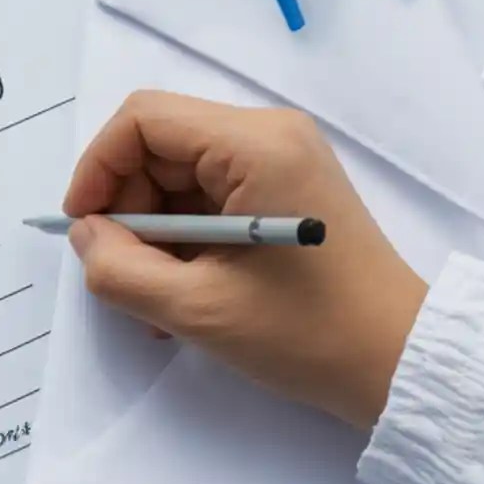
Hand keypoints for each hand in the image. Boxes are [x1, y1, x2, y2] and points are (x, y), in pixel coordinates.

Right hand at [63, 91, 427, 429]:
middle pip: (159, 146)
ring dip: (152, 233)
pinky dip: (181, 240)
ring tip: (155, 297)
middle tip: (123, 273)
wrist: (399, 363)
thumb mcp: (196, 309)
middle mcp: (269, 136)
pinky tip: (182, 292)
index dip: (98, 167)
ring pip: (177, 176)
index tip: (84, 228)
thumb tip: (86, 235)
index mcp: (255, 146)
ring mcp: (280, 161)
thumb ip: (120, 269)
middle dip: (127, 208)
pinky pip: (206, 198)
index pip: (142, 119)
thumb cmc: (308, 335)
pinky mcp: (283, 190)